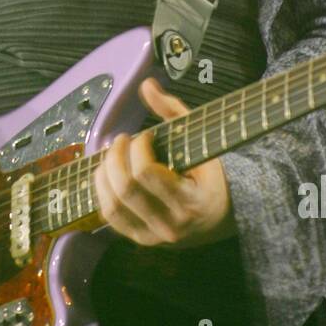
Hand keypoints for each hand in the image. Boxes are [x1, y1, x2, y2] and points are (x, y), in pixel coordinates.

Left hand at [92, 77, 236, 249]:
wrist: (222, 217)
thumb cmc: (212, 176)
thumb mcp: (203, 142)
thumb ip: (174, 111)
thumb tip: (147, 85)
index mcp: (191, 203)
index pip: (147, 173)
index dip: (138, 148)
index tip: (145, 136)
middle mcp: (170, 225)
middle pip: (125, 189)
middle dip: (116, 157)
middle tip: (122, 140)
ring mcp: (153, 237)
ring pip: (112, 205)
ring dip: (104, 173)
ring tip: (112, 154)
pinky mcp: (140, 240)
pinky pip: (110, 217)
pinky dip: (103, 191)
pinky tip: (109, 173)